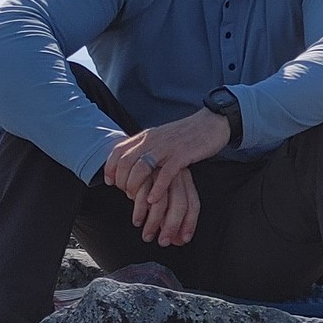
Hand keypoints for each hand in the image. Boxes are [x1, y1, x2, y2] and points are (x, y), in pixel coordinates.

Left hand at [103, 111, 235, 244]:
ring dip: (135, 186)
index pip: (118, 150)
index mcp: (146, 136)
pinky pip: (165, 173)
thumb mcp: (161, 138)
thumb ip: (147, 148)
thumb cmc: (187, 135)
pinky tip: (154, 200)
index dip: (110, 167)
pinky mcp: (182, 155)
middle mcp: (153, 140)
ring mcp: (167, 147)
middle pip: (126, 161)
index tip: (110, 183)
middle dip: (122, 181)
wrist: (212, 123)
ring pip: (141, 167)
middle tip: (126, 194)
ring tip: (138, 200)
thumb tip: (133, 164)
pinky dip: (157, 188)